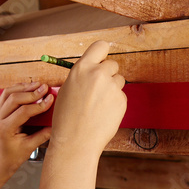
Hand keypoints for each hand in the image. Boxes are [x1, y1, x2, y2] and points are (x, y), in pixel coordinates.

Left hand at [0, 82, 53, 176]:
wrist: (0, 161)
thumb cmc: (13, 156)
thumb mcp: (30, 147)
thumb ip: (43, 135)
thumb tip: (56, 124)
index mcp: (5, 129)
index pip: (23, 111)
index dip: (38, 105)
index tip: (50, 100)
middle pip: (14, 98)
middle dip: (31, 92)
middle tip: (45, 88)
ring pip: (8, 93)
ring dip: (23, 87)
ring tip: (37, 85)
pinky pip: (6, 95)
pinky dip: (17, 89)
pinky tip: (28, 88)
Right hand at [50, 41, 125, 155]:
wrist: (76, 141)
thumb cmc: (67, 118)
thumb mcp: (67, 89)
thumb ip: (82, 76)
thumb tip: (93, 69)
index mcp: (82, 68)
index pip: (100, 46)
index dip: (102, 53)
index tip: (102, 60)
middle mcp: (98, 74)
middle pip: (112, 64)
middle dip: (108, 75)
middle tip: (98, 90)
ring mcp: (112, 87)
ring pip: (118, 81)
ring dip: (112, 89)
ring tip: (98, 105)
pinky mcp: (121, 101)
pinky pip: (121, 96)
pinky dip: (115, 103)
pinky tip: (103, 114)